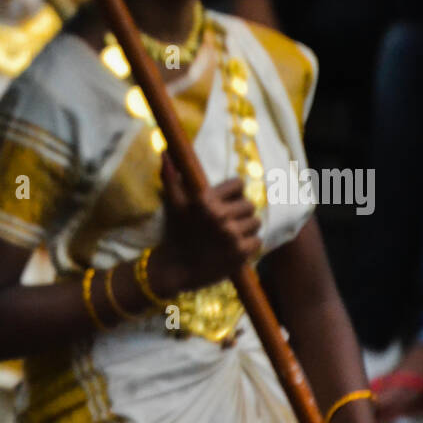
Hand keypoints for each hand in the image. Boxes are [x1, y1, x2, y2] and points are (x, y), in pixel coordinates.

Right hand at [151, 155, 260, 294]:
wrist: (175, 271)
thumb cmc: (176, 234)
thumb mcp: (174, 205)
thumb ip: (172, 177)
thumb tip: (165, 151)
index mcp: (205, 200)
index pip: (239, 185)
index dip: (233, 195)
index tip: (224, 205)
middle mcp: (219, 216)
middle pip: (250, 205)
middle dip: (239, 215)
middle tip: (224, 226)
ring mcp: (231, 235)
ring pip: (255, 223)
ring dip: (244, 231)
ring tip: (228, 238)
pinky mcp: (240, 253)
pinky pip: (257, 242)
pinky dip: (247, 247)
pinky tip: (232, 250)